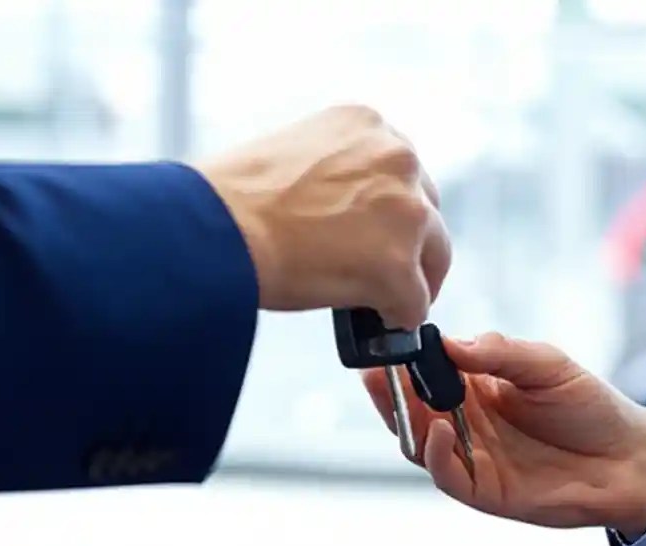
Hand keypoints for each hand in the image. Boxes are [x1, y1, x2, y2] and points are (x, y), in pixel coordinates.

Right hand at [197, 105, 449, 329]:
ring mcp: (404, 210)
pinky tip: (374, 320)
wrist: (213, 230)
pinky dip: (396, 317)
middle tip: (389, 272)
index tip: (380, 232)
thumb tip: (349, 220)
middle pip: (427, 212)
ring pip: (432, 257)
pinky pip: (414, 302)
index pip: (402, 172)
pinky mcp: (397, 265)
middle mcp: (396, 157)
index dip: (392, 210)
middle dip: (410, 245)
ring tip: (382, 302)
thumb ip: (335, 176)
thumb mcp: (293, 158)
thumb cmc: (231, 202)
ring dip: (409, 281)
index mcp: (367, 125)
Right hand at [362, 333, 645, 537]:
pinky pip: (447, 477)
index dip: (403, 361)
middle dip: (389, 392)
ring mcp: (473, 458)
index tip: (387, 345)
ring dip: (406, 422)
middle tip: (376, 372)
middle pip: (412, 411)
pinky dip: (436, 455)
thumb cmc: (590, 408)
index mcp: (476, 387)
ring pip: (420, 444)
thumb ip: (498, 352)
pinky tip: (441, 431)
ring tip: (405, 397)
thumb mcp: (546, 364)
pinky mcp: (485, 491)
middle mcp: (467, 423)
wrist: (629, 459)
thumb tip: (450, 342)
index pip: (426, 373)